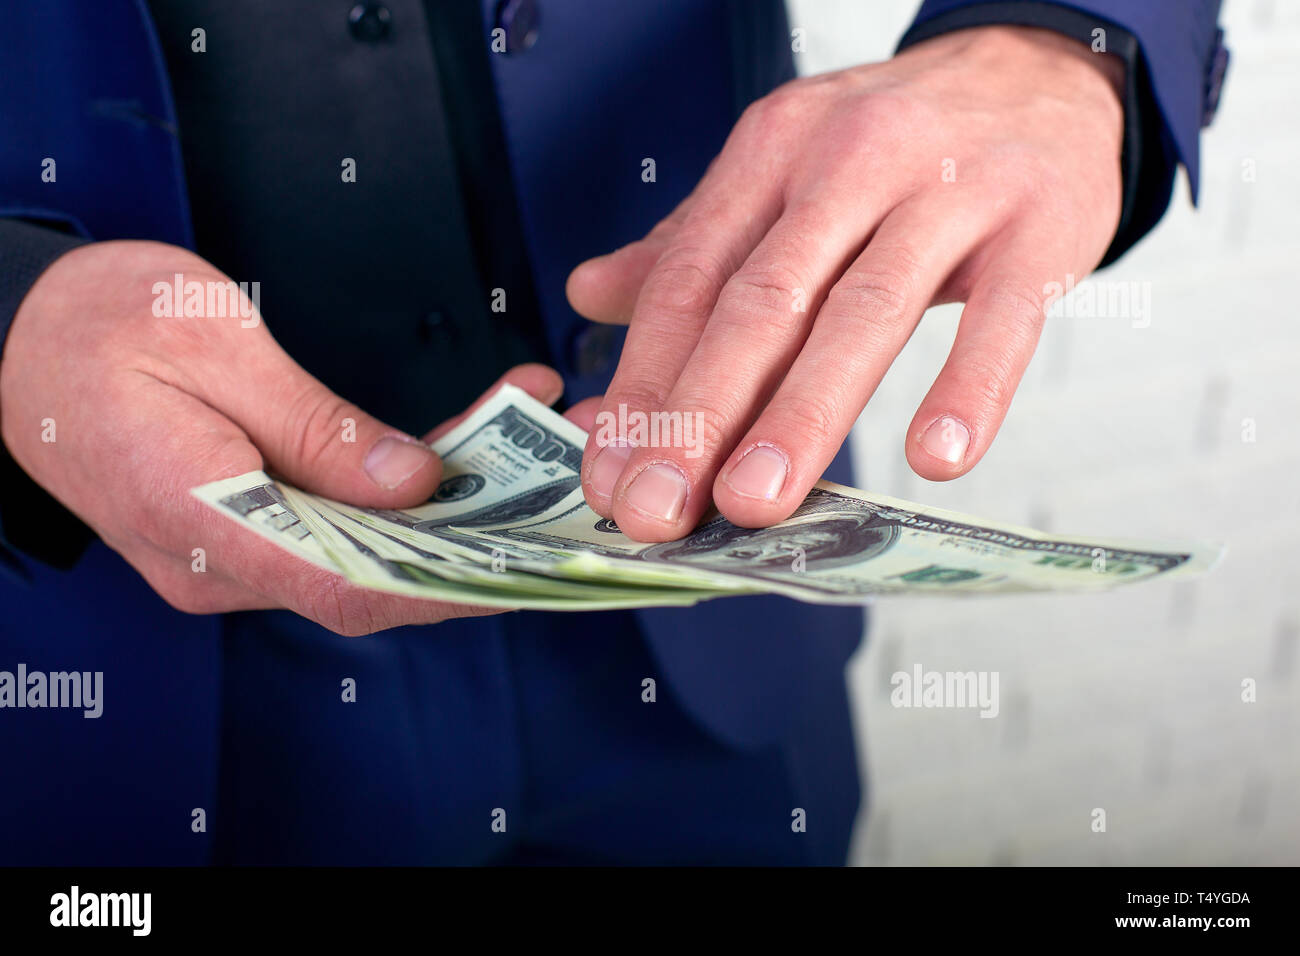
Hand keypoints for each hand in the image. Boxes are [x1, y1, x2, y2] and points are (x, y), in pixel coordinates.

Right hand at [0, 240, 566, 633]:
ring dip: (449, 514)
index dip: (444, 586)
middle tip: (554, 491)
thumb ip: (315, 425)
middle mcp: (217, 560)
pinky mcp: (247, 527)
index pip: (343, 586)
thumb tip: (412, 484)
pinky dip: (404, 496)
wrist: (17, 337)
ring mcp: (230, 552)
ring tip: (526, 446)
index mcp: (196, 516)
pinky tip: (464, 447)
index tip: (524, 568)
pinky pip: (339, 527)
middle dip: (470, 544)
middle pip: (368, 575)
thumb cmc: (99, 324)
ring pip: (363, 552)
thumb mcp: (211, 343)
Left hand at [568, 25, 1124, 540]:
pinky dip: (969, 389)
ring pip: (863, 312)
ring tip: (755, 503)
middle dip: (699, 416)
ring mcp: (947, 192)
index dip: (643, 384)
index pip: (689, 279)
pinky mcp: (1036, 229)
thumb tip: (588, 297)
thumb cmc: (898, 141)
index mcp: (770, 153)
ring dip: (803, 416)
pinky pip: (1002, 318)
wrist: (1040, 72)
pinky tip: (936, 457)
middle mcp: (848, 163)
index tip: (610, 474)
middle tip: (657, 509)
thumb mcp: (782, 167)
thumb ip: (691, 242)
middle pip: (761, 303)